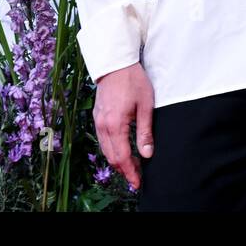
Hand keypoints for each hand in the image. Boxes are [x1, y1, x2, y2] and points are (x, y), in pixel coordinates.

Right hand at [94, 61, 154, 190]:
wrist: (116, 63)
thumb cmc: (134, 81)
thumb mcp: (146, 106)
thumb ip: (145, 132)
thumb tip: (147, 154)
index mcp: (115, 125)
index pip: (122, 157)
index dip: (130, 172)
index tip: (138, 182)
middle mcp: (103, 126)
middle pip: (111, 157)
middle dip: (124, 170)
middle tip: (136, 178)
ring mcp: (98, 121)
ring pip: (105, 150)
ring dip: (117, 161)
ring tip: (131, 167)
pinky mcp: (98, 117)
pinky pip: (102, 140)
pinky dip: (111, 149)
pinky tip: (121, 150)